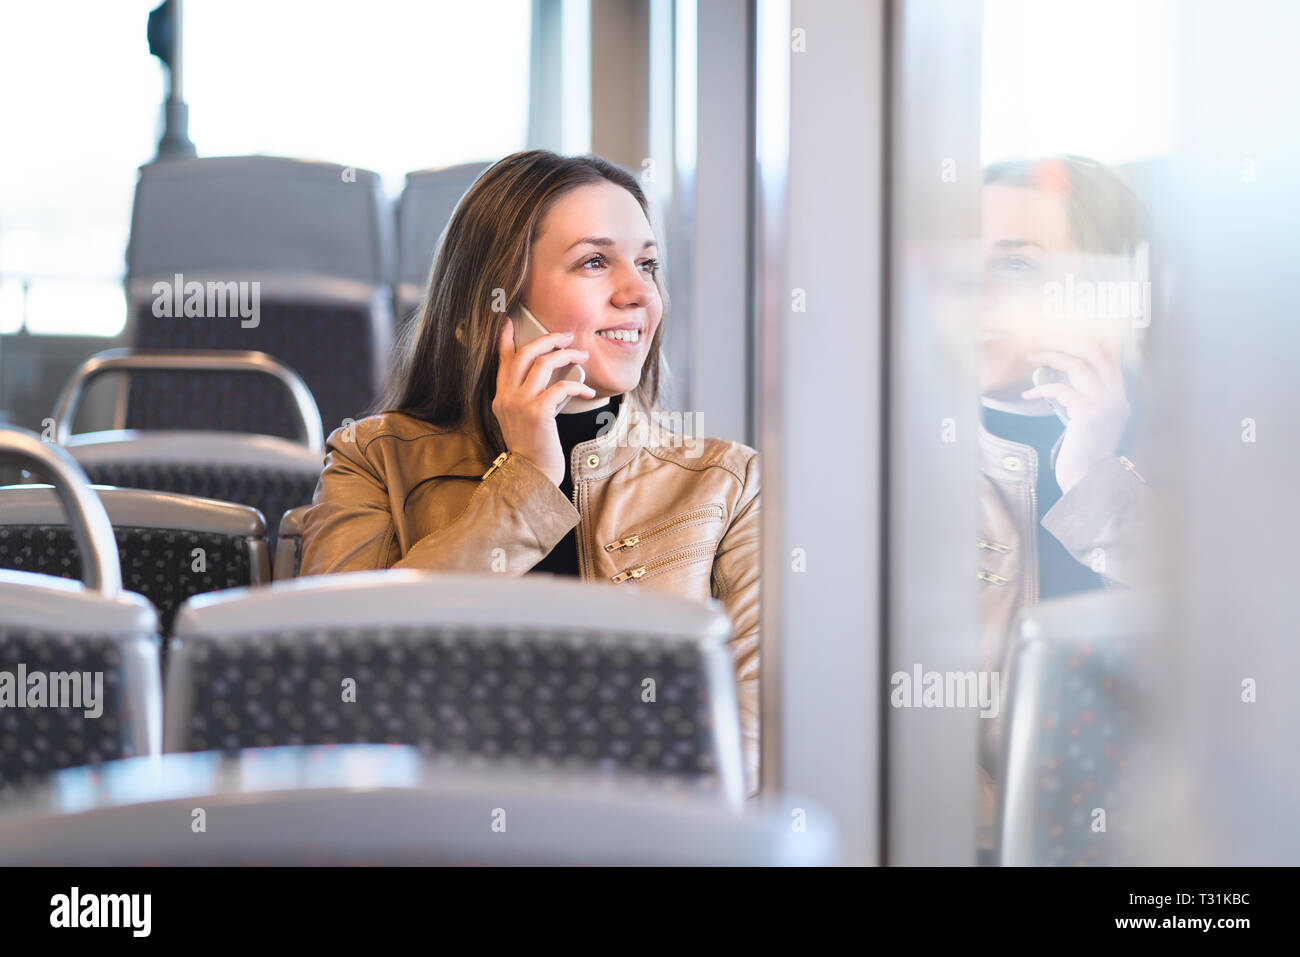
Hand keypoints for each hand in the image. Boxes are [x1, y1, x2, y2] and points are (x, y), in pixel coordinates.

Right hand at [491, 321, 595, 485]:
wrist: (532, 476)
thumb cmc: (533, 450)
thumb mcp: (521, 421)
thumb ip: (526, 399)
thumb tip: (548, 380)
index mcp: (501, 397)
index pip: (503, 361)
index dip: (506, 339)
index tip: (510, 321)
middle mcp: (506, 397)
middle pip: (525, 353)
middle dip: (548, 339)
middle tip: (567, 336)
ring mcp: (520, 404)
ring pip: (543, 363)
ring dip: (566, 355)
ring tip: (582, 356)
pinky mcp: (538, 412)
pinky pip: (560, 387)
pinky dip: (577, 386)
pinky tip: (588, 391)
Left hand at [1020, 336, 1130, 494]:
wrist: (1086, 479)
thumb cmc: (1081, 452)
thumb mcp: (1087, 420)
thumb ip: (1083, 398)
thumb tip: (1061, 379)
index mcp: (1119, 397)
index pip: (1111, 357)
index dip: (1089, 340)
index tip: (1064, 334)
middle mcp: (1117, 398)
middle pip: (1096, 353)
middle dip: (1068, 342)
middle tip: (1044, 340)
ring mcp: (1105, 405)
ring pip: (1079, 365)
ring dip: (1052, 357)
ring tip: (1033, 359)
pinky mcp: (1088, 414)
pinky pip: (1060, 390)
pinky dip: (1041, 389)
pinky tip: (1028, 394)